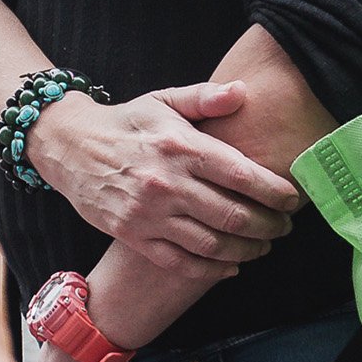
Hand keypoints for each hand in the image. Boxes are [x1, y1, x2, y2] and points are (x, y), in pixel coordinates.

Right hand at [29, 82, 301, 279]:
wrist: (69, 146)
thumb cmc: (125, 123)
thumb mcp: (163, 101)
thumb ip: (204, 98)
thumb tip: (243, 91)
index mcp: (179, 147)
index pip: (240, 174)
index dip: (274, 191)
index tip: (292, 199)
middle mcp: (166, 183)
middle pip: (232, 216)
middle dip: (269, 226)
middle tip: (284, 226)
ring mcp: (148, 214)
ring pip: (212, 244)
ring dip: (247, 250)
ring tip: (264, 246)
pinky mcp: (134, 236)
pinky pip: (181, 262)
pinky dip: (212, 269)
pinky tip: (231, 265)